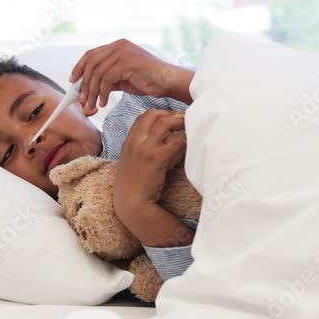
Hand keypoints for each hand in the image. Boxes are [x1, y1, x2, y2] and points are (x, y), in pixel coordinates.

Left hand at [70, 38, 193, 114]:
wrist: (168, 81)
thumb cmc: (148, 81)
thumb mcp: (123, 79)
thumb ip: (107, 79)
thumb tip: (88, 88)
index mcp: (117, 46)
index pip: (91, 54)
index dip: (79, 67)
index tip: (73, 81)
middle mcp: (119, 46)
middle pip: (91, 62)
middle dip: (84, 83)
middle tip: (82, 100)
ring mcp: (123, 52)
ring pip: (97, 72)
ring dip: (92, 91)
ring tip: (92, 105)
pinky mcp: (127, 62)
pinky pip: (107, 79)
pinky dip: (103, 93)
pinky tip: (104, 102)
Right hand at [112, 109, 186, 223]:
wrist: (130, 204)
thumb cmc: (133, 188)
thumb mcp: (131, 164)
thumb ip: (141, 151)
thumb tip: (162, 144)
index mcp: (128, 143)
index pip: (142, 118)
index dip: (157, 115)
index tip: (169, 119)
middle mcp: (135, 142)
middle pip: (153, 114)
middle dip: (169, 114)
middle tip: (182, 120)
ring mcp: (145, 149)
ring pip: (164, 123)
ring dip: (179, 122)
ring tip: (190, 127)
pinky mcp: (156, 158)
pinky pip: (176, 142)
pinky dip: (185, 141)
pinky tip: (190, 146)